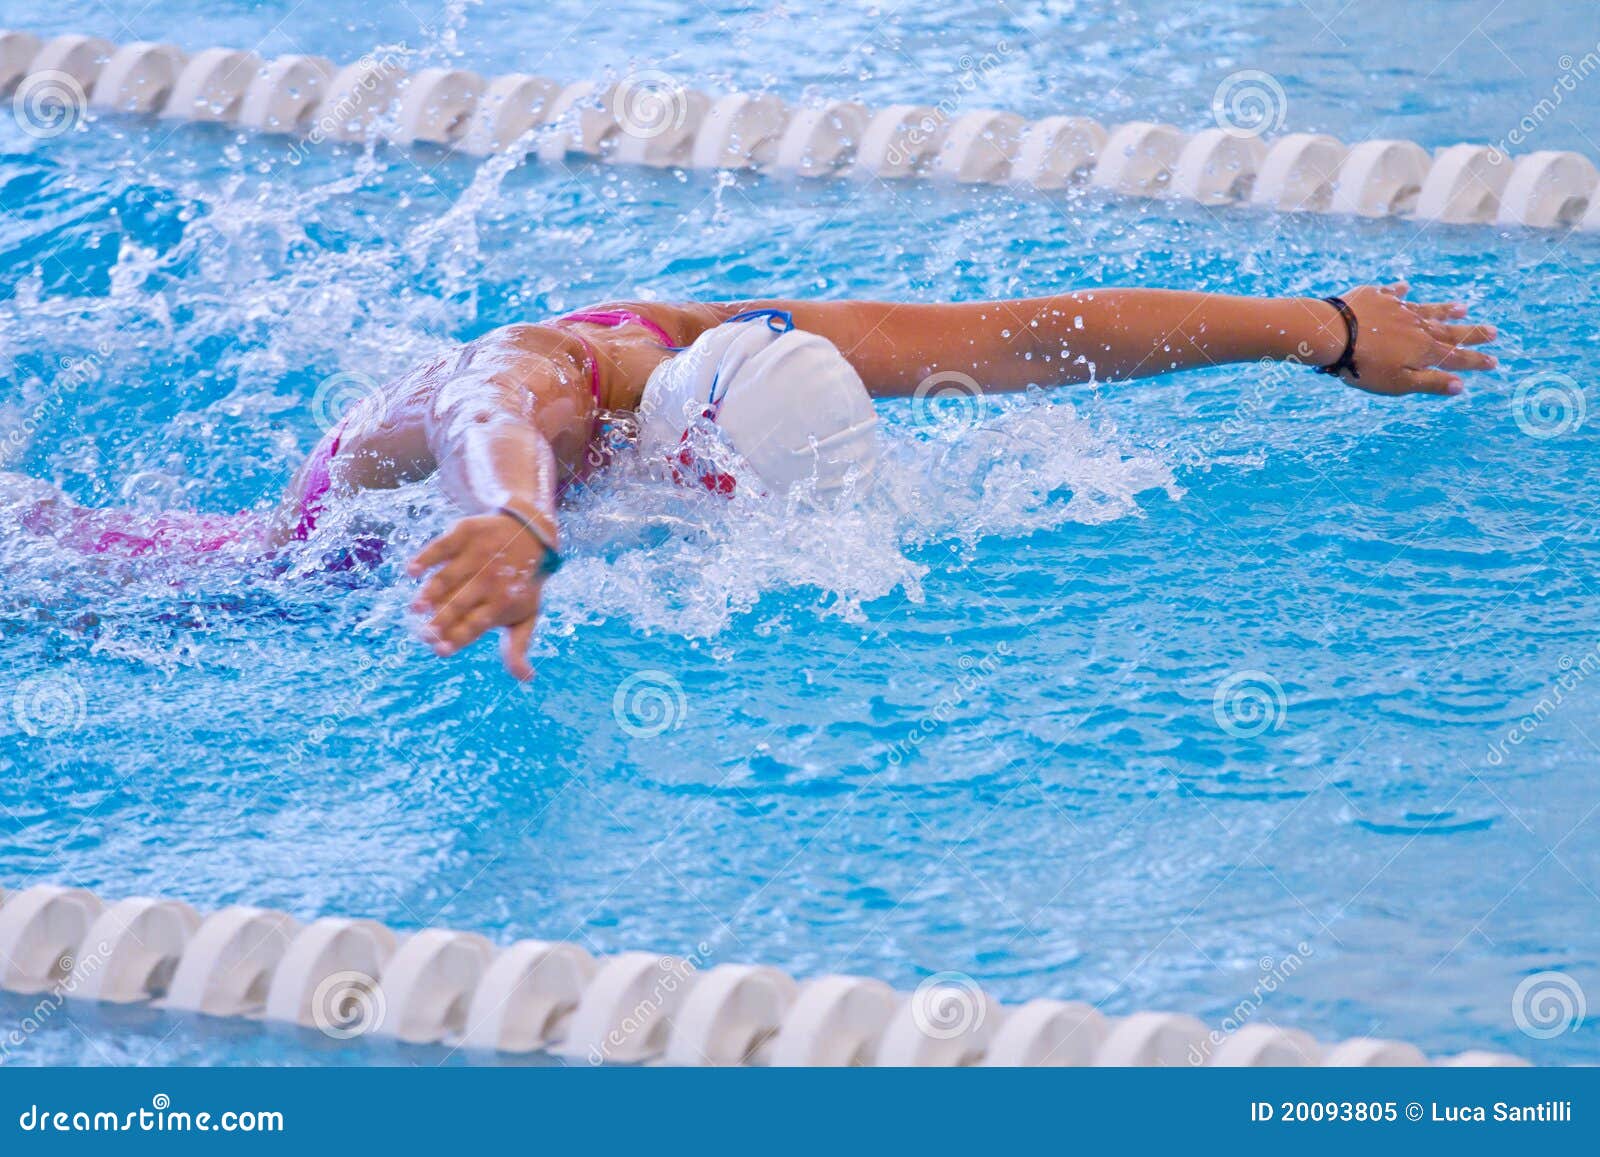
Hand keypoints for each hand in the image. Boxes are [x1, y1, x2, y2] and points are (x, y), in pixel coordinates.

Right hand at [406, 510, 553, 680]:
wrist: (533, 532)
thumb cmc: (523, 583)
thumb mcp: (526, 615)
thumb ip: (518, 647)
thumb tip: (527, 680)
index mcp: (503, 603)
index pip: (477, 624)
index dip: (459, 638)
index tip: (441, 650)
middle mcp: (490, 579)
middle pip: (461, 603)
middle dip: (443, 620)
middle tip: (425, 635)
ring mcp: (478, 554)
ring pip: (449, 576)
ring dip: (431, 592)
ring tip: (416, 608)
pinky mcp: (466, 532)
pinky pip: (443, 546)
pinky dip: (427, 558)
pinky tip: (412, 572)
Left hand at [1326, 282, 1496, 396]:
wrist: (1333, 334)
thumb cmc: (1364, 366)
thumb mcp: (1399, 383)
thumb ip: (1430, 382)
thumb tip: (1461, 386)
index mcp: (1424, 350)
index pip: (1457, 357)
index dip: (1476, 360)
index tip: (1494, 361)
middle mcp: (1417, 326)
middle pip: (1450, 330)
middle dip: (1473, 333)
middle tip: (1494, 331)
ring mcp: (1399, 309)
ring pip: (1428, 309)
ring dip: (1447, 310)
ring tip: (1463, 308)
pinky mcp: (1378, 297)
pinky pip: (1394, 293)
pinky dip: (1401, 291)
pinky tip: (1406, 286)